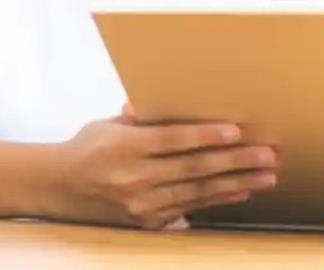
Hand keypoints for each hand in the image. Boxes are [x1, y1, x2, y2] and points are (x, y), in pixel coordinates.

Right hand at [48, 108, 278, 229]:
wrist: (56, 188)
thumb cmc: (87, 147)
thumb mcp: (108, 125)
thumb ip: (140, 118)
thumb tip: (161, 102)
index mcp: (125, 147)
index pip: (174, 140)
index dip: (207, 136)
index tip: (238, 131)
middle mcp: (134, 178)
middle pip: (194, 169)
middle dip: (236, 162)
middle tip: (268, 156)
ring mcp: (141, 204)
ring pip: (198, 193)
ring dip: (236, 184)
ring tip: (266, 176)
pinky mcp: (146, 222)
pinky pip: (189, 209)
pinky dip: (217, 200)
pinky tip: (240, 192)